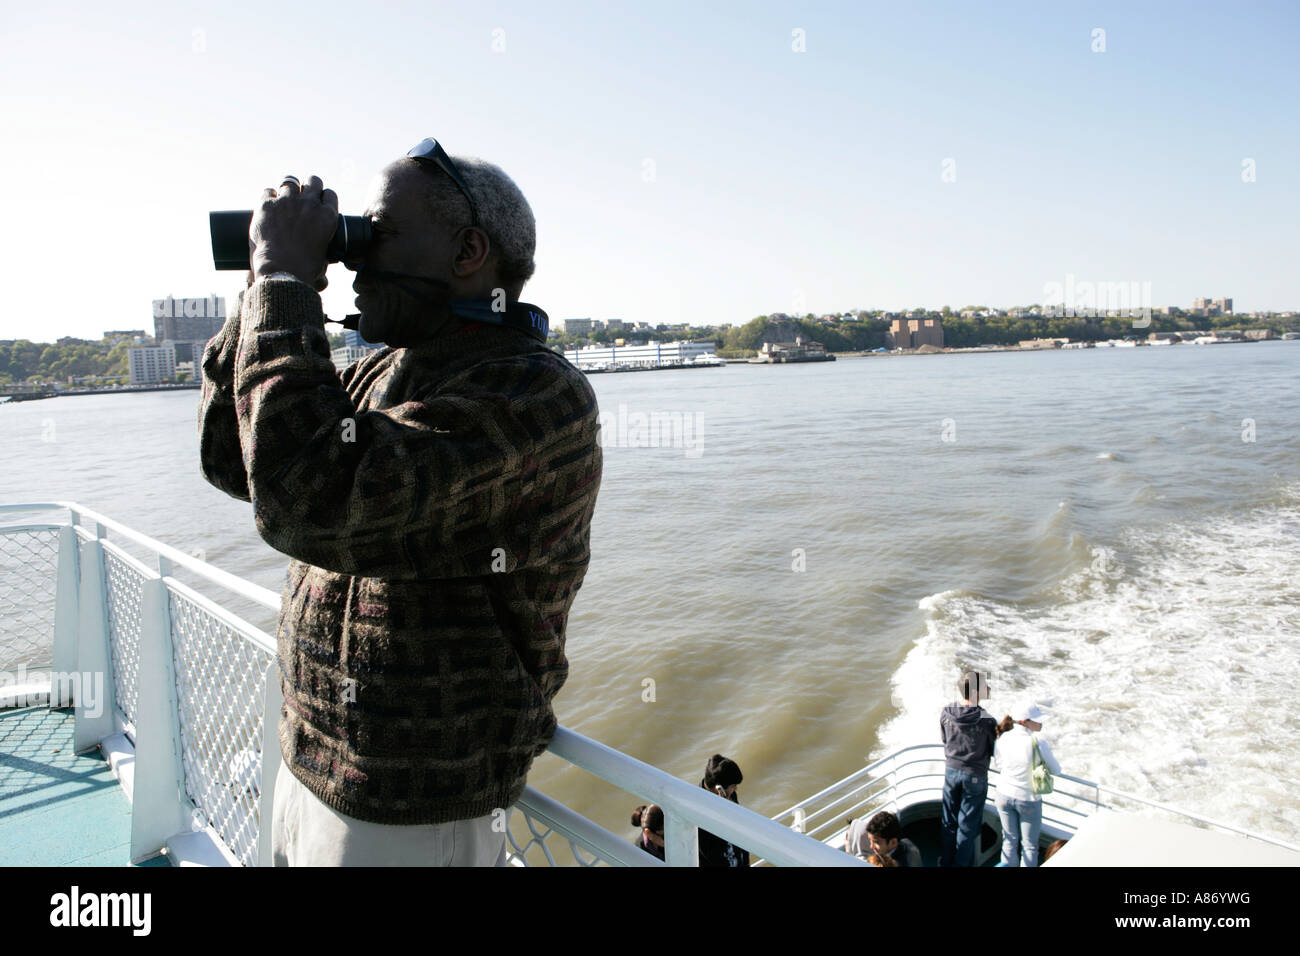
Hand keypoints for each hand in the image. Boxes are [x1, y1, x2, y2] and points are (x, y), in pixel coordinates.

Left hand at [249, 175, 337, 290]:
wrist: (282, 272)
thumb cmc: (305, 269)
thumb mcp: (324, 255)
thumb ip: (323, 244)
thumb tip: (321, 250)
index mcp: (327, 216)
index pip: (329, 194)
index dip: (323, 197)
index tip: (318, 202)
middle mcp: (309, 204)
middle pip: (313, 180)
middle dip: (308, 186)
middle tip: (302, 196)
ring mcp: (287, 202)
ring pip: (289, 180)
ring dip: (288, 189)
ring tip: (283, 199)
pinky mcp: (267, 205)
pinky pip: (268, 191)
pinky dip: (269, 197)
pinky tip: (268, 207)